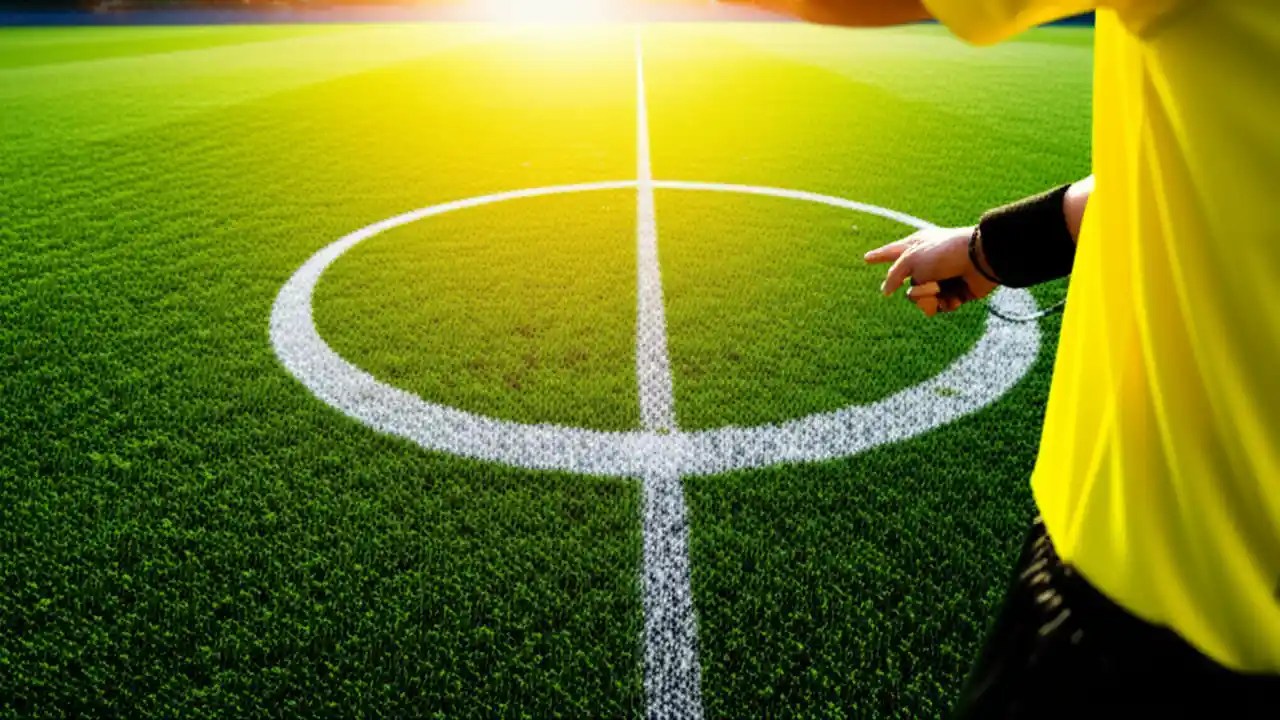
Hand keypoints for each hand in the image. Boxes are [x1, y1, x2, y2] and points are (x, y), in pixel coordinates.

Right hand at [863, 226, 997, 316]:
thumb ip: (894, 276)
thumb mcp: (910, 260)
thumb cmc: (943, 253)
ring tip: (942, 289)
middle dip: (917, 291)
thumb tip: (886, 290)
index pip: (891, 252)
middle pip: (907, 285)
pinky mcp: (955, 293)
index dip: (878, 256)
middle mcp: (927, 263)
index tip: (866, 258)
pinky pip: (940, 307)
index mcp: (915, 247)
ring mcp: (941, 278)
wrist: (978, 260)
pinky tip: (954, 297)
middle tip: (930, 283)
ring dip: (928, 298)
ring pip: (921, 299)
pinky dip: (944, 304)